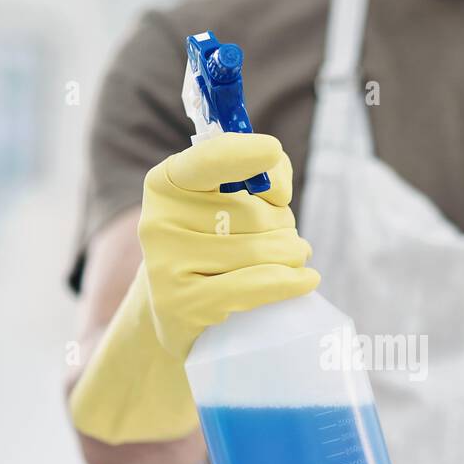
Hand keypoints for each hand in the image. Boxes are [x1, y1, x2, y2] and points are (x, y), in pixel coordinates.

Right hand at [70, 133, 317, 444]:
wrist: (180, 313)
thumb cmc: (216, 246)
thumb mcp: (227, 203)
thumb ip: (258, 176)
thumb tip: (276, 186)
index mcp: (166, 184)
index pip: (207, 160)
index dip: (242, 153)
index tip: (271, 151)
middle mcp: (157, 221)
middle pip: (253, 212)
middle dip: (281, 224)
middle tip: (277, 239)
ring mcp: (165, 267)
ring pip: (261, 250)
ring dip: (291, 254)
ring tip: (288, 260)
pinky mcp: (181, 306)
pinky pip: (253, 287)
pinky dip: (288, 283)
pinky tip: (306, 280)